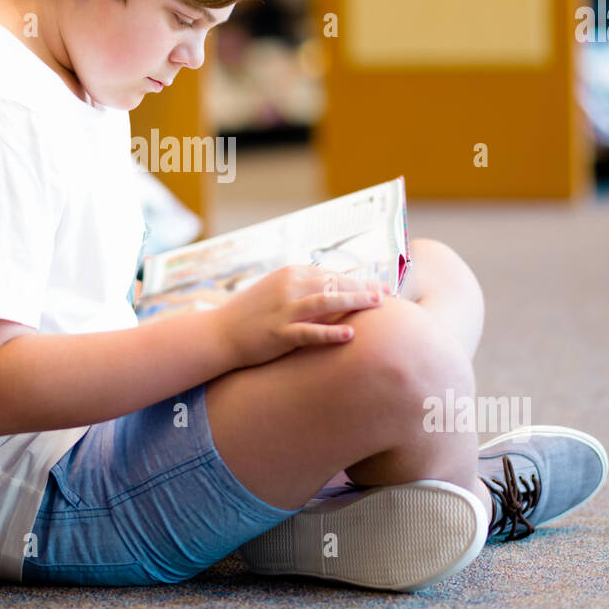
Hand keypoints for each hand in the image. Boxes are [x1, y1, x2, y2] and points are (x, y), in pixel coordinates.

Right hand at [215, 265, 385, 370]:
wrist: (219, 333)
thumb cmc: (251, 315)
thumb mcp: (276, 291)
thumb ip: (303, 287)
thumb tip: (333, 288)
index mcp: (290, 274)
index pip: (332, 273)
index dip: (358, 278)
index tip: (379, 284)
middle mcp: (288, 287)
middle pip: (334, 282)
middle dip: (364, 286)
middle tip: (389, 293)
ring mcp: (283, 310)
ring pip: (326, 301)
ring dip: (355, 300)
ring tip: (379, 304)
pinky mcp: (278, 333)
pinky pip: (309, 331)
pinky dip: (330, 332)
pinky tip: (350, 335)